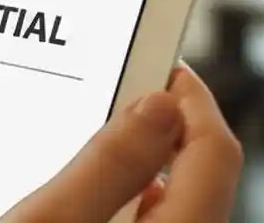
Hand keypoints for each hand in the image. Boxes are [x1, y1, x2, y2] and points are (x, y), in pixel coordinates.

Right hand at [3, 63, 241, 222]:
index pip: (215, 148)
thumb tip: (155, 106)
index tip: (155, 56)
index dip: (187, 94)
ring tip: (88, 138)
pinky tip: (84, 194)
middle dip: (157, 123)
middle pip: (199, 170)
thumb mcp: (48, 220)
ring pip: (174, 197)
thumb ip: (106, 165)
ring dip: (138, 162)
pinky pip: (153, 218)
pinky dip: (126, 193)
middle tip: (111, 92)